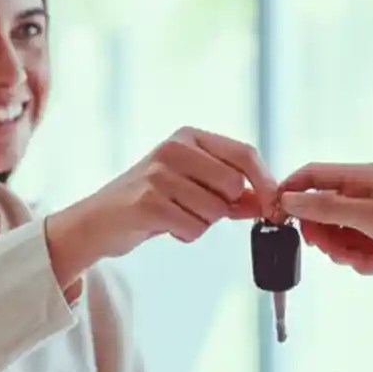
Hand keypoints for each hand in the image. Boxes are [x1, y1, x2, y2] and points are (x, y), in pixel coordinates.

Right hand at [46, 127, 275, 286]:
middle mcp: (174, 148)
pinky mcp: (148, 202)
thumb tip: (267, 200)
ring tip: (174, 215)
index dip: (266, 182)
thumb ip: (231, 192)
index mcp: (189, 137)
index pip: (244, 153)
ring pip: (215, 211)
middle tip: (195, 208)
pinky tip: (165, 226)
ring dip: (200, 223)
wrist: (99, 221)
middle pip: (233, 185)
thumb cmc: (152, 201)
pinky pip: (194, 228)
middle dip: (223, 207)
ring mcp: (158, 173)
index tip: (273, 206)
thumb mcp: (192, 187)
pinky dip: (185, 234)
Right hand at [278, 162, 372, 279]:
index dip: (292, 194)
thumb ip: (330, 208)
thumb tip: (291, 199)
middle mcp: (369, 190)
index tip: (279, 220)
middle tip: (340, 255)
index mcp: (367, 176)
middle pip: (323, 210)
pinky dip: (365, 260)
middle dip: (328, 238)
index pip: (314, 175)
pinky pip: (357, 246)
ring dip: (350, 254)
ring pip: (339, 234)